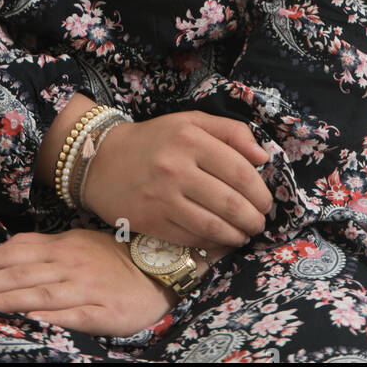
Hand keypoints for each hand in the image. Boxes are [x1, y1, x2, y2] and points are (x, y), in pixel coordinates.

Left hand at [0, 228, 174, 337]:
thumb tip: (3, 260)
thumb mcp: (75, 245)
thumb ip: (42, 252)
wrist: (158, 268)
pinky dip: (50, 315)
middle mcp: (67, 262)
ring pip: (38, 291)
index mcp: (58, 245)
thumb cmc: (112, 259)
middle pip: (16, 272)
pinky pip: (73, 313)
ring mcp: (84, 286)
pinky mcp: (102, 309)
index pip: (9, 251)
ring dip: (4, 299)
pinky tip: (30, 319)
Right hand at [82, 110, 273, 249]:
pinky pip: (191, 239)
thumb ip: (230, 132)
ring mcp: (162, 196)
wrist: (100, 159)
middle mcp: (176, 167)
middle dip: (253, 219)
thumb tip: (262, 157)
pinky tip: (220, 240)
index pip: (240, 172)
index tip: (266, 202)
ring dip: (237, 235)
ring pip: (213, 226)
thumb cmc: (154, 140)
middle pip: (230, 203)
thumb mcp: (190, 122)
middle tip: (259, 223)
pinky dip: (212, 244)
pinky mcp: (150, 221)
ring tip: (243, 234)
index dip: (260, 193)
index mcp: (190, 138)